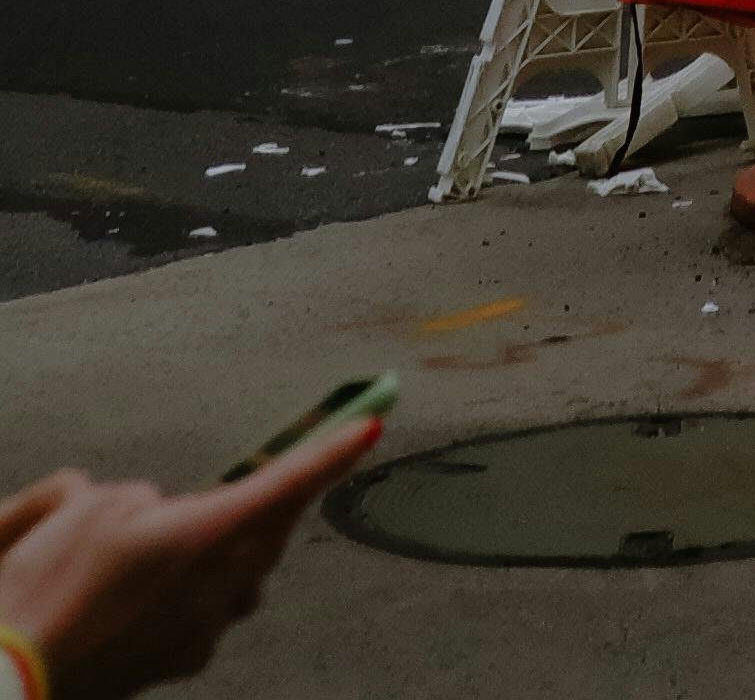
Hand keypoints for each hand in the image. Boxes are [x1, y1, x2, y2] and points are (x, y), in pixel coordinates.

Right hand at [0, 429, 358, 699]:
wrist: (15, 676)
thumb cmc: (51, 585)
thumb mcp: (93, 508)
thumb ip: (145, 501)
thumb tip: (162, 517)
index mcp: (203, 536)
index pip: (285, 486)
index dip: (331, 454)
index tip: (371, 427)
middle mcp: (215, 587)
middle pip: (272, 536)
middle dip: (277, 506)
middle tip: (274, 480)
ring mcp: (200, 632)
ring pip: (242, 579)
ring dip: (231, 552)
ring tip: (185, 538)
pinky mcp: (180, 662)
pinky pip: (208, 614)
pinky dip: (195, 592)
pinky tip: (150, 589)